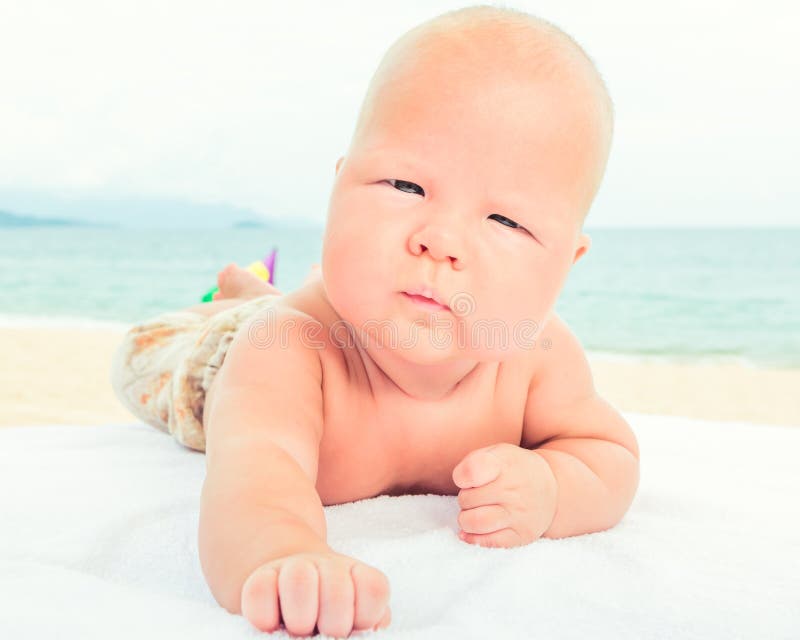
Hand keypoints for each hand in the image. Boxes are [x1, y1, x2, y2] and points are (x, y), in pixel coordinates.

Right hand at [241, 550, 391, 637]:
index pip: (373, 588)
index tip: (355, 624)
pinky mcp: (260, 579)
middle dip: (332, 624)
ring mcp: (293, 568)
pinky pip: (258, 592)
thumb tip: (363, 631)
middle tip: (322, 631)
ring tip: (299, 630)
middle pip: (337, 591)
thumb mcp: (358, 620)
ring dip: (299, 618)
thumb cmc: (332, 618)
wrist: (293, 592)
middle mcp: (328, 566)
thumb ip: (366, 626)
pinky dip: (264, 616)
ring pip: (299, 580)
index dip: (365, 616)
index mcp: (358, 577)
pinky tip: (272, 624)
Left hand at [452, 443, 557, 547]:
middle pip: (466, 499)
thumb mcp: (496, 453)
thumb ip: (472, 463)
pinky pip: (488, 542)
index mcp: (505, 465)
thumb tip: (459, 483)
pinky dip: (474, 538)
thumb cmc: (513, 469)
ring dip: (466, 519)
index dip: (462, 477)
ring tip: (475, 512)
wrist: (551, 489)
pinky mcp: (521, 535)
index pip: (471, 472)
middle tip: (477, 495)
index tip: (468, 478)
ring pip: (474, 522)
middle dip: (465, 498)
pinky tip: (475, 529)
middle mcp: (514, 490)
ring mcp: (519, 514)